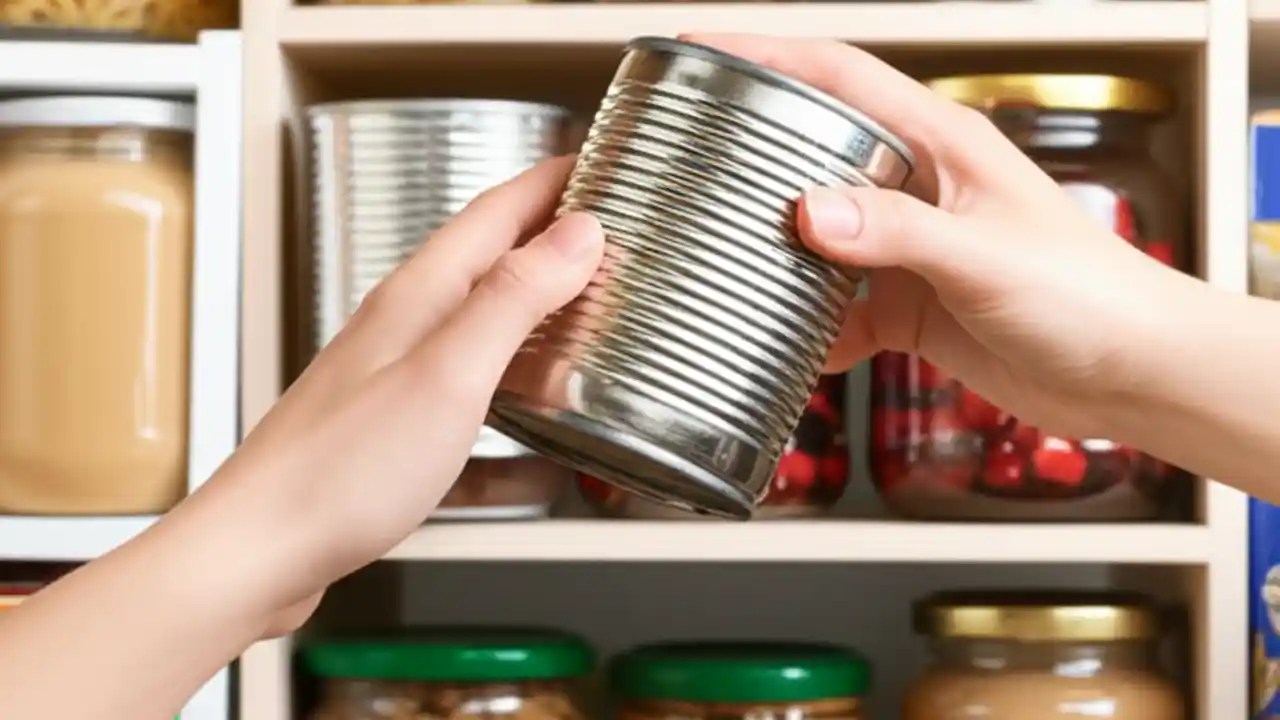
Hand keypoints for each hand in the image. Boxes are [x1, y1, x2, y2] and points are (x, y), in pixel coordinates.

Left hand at [0, 156, 603, 719]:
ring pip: (480, 330)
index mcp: (419, 297)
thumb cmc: (341, 469)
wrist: (260, 551)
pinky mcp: (394, 432)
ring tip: (585, 322)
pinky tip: (535, 440)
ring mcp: (397, 379)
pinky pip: (468, 401)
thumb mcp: (449, 374)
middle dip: (550, 243)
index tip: (599, 161)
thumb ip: (514, 300)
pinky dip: (510, 406)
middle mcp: (405, 327)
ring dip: (535, 318)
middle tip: (611, 241)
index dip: (550, 183)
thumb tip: (577, 233)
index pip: (496, 212)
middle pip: (489, 264)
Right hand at [686, 33, 1191, 440]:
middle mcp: (919, 188)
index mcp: (941, 146)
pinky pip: (839, 311)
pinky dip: (811, 330)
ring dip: (776, 253)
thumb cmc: (1088, 294)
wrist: (1132, 372)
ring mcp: (910, 249)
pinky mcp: (909, 305)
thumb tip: (811, 213)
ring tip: (721, 263)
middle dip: (755, 157)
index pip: (841, 78)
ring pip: (818, 237)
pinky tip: (787, 348)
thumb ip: (899, 232)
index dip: (770, 54)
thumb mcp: (986, 254)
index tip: (704, 50)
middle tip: (688, 168)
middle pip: (816, 153)